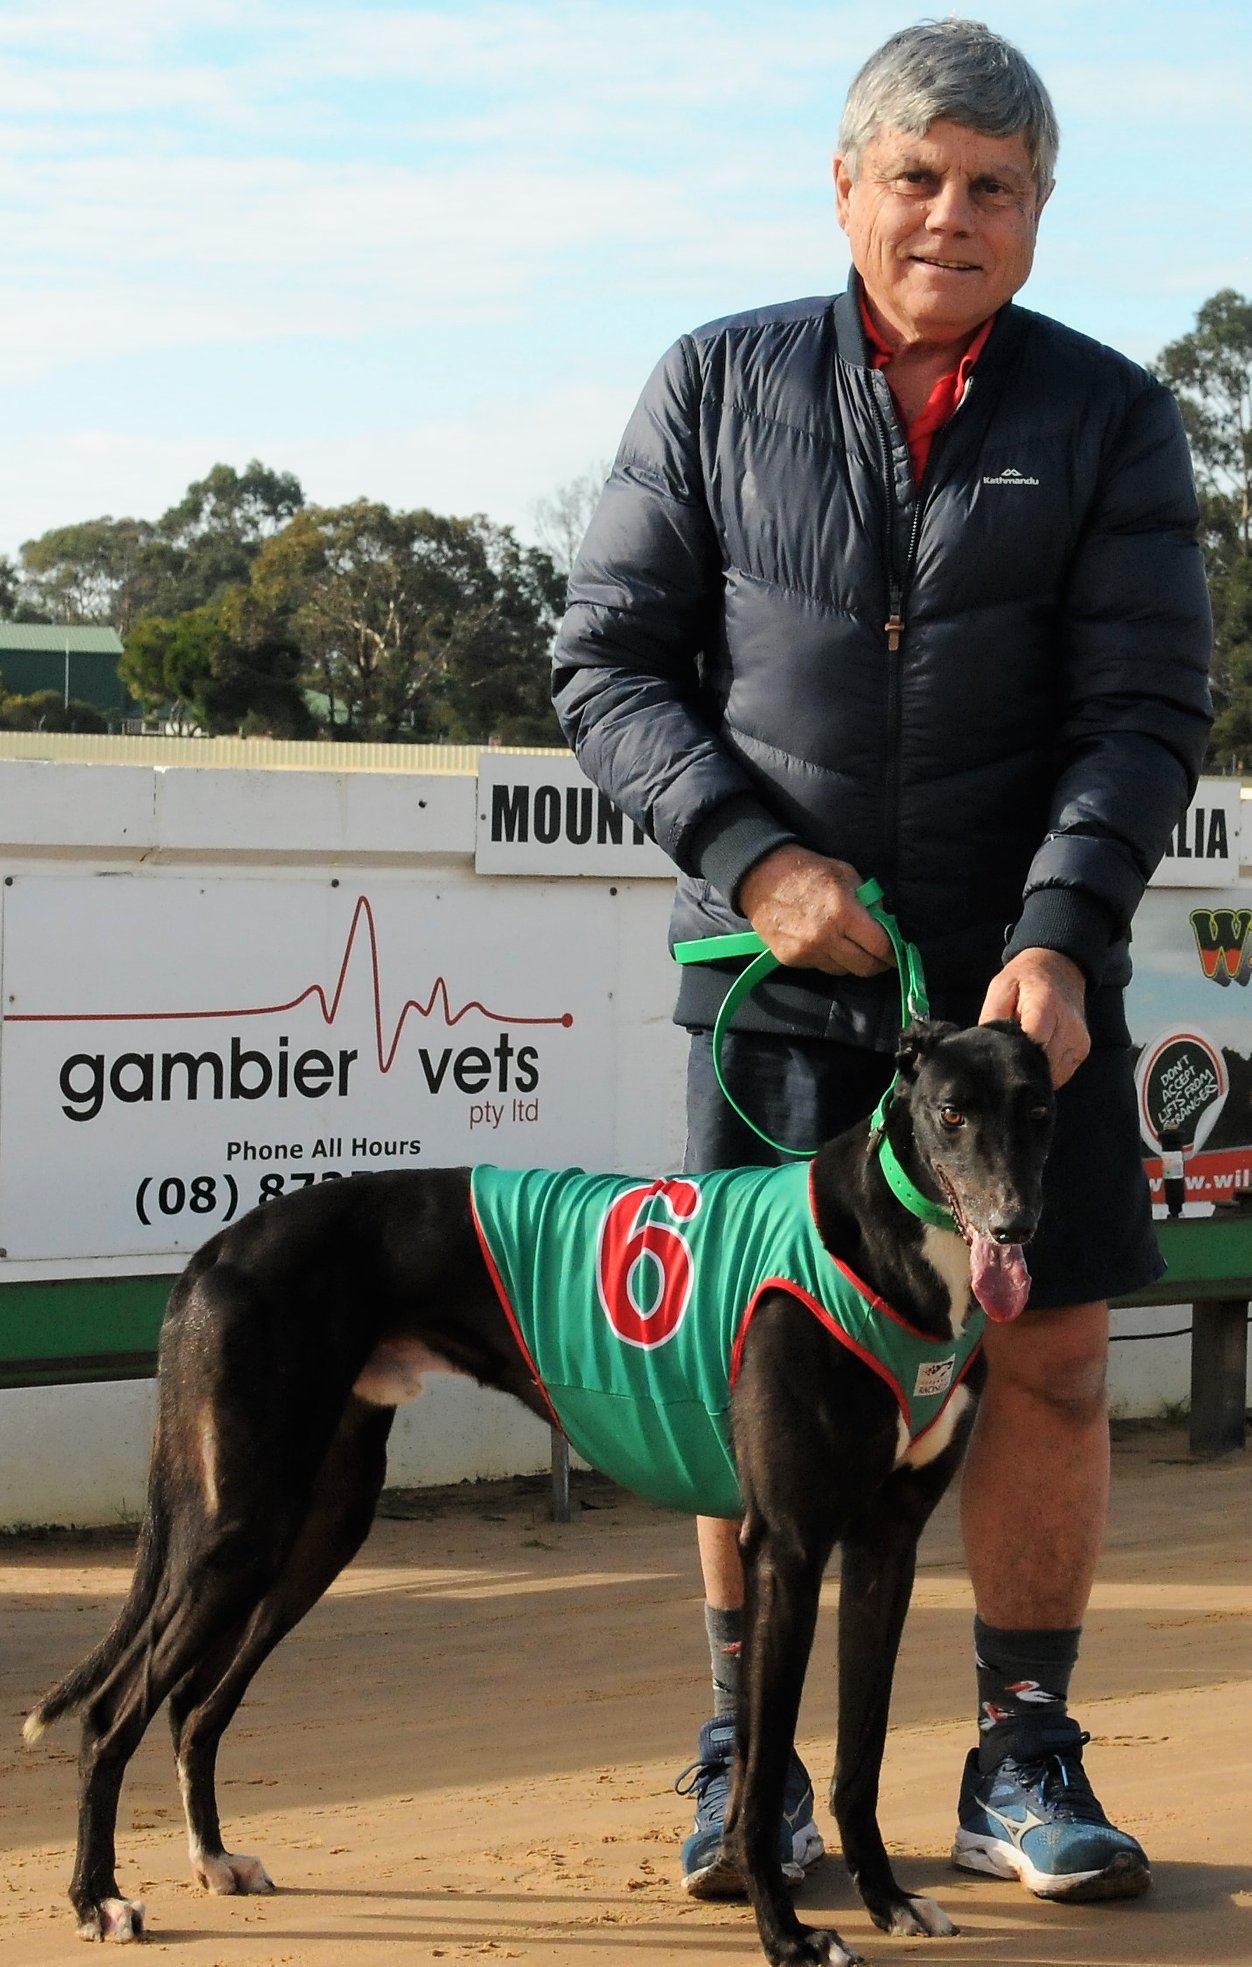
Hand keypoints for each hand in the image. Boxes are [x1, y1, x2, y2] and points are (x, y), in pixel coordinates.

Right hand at [737, 845, 893, 977]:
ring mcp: (807, 951)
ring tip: (851, 947)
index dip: (893, 953)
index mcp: (843, 913)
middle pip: (864, 966)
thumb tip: (883, 922)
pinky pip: (821, 967)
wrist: (760, 876)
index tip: (898, 955)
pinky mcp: (792, 959)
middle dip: (877, 964)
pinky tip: (826, 943)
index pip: (879, 945)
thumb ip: (868, 900)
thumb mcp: (846, 874)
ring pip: (843, 970)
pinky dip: (830, 959)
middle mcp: (826, 937)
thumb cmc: (807, 870)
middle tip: (882, 958)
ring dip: (852, 961)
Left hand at [979, 948, 1089, 1087]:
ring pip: (1052, 1074)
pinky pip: (1061, 1073)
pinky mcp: (1082, 1050)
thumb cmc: (1025, 979)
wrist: (1060, 967)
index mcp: (1046, 1007)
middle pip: (1041, 1064)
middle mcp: (1068, 1026)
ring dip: (1034, 1070)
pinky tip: (1035, 1055)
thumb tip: (988, 1050)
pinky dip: (1046, 1070)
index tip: (999, 1056)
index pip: (1031, 1046)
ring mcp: (1079, 1041)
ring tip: (1023, 1051)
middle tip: (1007, 1055)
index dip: (1012, 1056)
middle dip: (1021, 1066)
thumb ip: (992, 1019)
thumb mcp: (1000, 988)